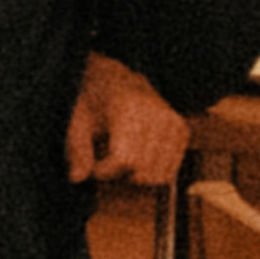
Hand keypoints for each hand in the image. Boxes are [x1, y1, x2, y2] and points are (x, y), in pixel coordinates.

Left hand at [63, 51, 189, 187]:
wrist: (119, 79)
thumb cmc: (95, 102)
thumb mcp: (78, 122)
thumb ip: (77, 150)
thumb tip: (77, 178)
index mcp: (127, 108)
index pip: (123, 159)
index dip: (105, 170)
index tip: (94, 165)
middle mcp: (156, 114)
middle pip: (140, 170)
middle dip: (119, 174)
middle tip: (106, 160)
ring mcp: (173, 123)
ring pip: (157, 175)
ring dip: (136, 175)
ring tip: (121, 157)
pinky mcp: (182, 131)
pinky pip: (169, 171)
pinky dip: (152, 173)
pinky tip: (138, 157)